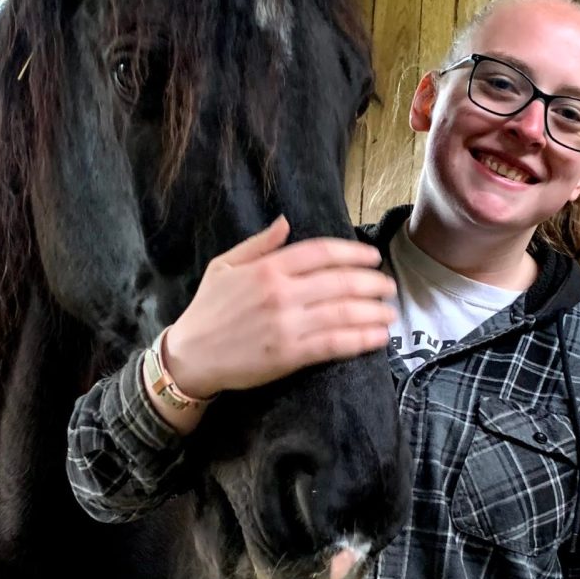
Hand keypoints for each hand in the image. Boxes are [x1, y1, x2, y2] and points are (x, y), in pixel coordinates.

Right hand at [162, 216, 396, 397]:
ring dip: (373, 311)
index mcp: (267, 268)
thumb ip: (258, 244)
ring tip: (389, 313)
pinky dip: (361, 339)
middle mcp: (280, 293)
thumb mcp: (224, 266)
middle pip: (339, 281)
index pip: (321, 252)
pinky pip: (333, 344)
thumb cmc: (206, 311)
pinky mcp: (288, 355)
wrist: (190, 356)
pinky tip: (378, 337)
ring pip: (343, 313)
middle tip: (388, 287)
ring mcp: (286, 325)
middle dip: (371, 283)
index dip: (353, 253)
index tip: (371, 258)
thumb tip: (286, 222)